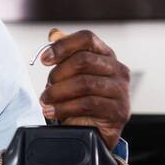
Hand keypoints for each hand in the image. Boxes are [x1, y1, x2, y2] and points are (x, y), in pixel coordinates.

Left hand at [39, 28, 130, 149]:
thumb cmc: (79, 101)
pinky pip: (87, 104)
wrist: (90, 132)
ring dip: (57, 93)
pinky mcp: (118, 112)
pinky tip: (52, 111)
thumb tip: (54, 33)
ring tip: (45, 101)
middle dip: (58, 74)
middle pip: (83, 60)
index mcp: (106, 56)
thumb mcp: (69, 76)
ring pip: (84, 83)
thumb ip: (64, 55)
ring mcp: (121, 91)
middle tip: (46, 88)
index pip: (87, 38)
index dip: (62, 46)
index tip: (43, 60)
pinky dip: (64, 108)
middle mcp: (117, 70)